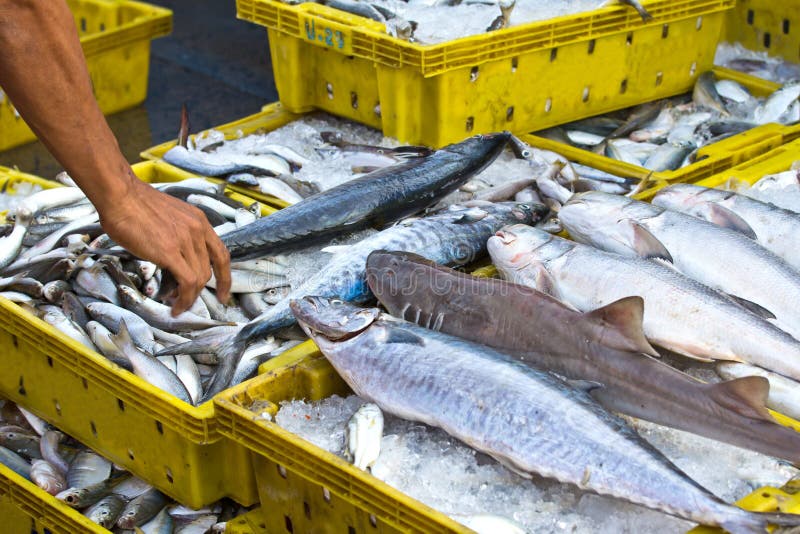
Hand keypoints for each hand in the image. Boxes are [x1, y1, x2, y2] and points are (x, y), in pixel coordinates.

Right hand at [98, 178, 230, 315]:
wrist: (120, 195)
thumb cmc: (134, 204)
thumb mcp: (170, 216)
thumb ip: (179, 235)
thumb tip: (175, 258)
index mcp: (199, 221)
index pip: (221, 253)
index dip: (225, 277)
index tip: (223, 292)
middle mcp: (198, 230)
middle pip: (208, 270)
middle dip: (199, 290)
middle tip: (186, 300)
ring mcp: (186, 240)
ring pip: (199, 279)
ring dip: (189, 297)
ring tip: (175, 303)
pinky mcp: (171, 252)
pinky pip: (187, 282)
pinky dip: (184, 299)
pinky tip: (175, 306)